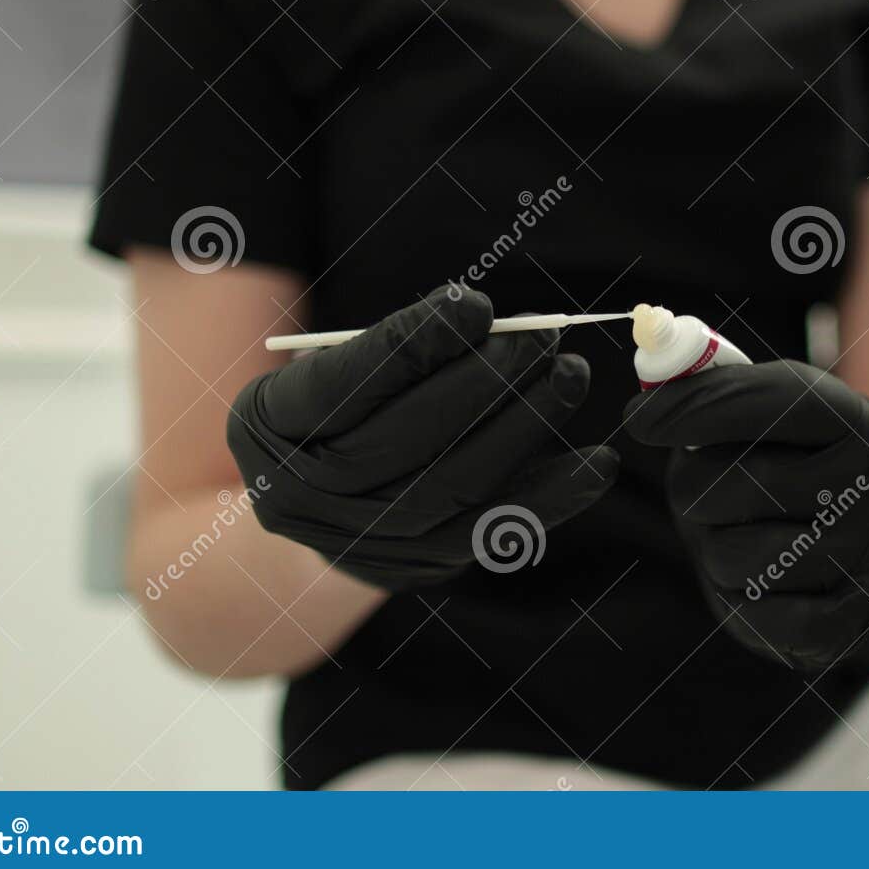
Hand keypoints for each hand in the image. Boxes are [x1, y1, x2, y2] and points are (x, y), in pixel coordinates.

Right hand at [226, 288, 617, 590]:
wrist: (317, 510)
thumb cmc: (336, 412)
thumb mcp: (332, 368)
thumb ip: (394, 345)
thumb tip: (485, 318)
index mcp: (270, 426)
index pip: (346, 383)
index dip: (413, 343)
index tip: (474, 303)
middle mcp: (305, 495)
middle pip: (407, 436)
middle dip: (483, 381)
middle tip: (539, 339)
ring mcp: (365, 540)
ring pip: (457, 483)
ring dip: (525, 426)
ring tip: (569, 375)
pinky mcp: (422, 565)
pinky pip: (495, 529)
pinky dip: (554, 495)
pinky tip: (597, 461)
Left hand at [623, 361, 868, 671]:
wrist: (847, 542)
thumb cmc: (780, 465)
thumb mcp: (758, 414)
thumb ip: (711, 396)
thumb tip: (648, 411)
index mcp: (854, 418)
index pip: (778, 400)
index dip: (701, 409)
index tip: (640, 419)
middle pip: (748, 482)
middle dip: (697, 488)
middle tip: (699, 493)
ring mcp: (865, 555)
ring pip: (738, 555)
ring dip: (713, 548)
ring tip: (733, 536)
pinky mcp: (849, 621)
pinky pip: (760, 617)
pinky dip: (737, 602)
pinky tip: (752, 583)